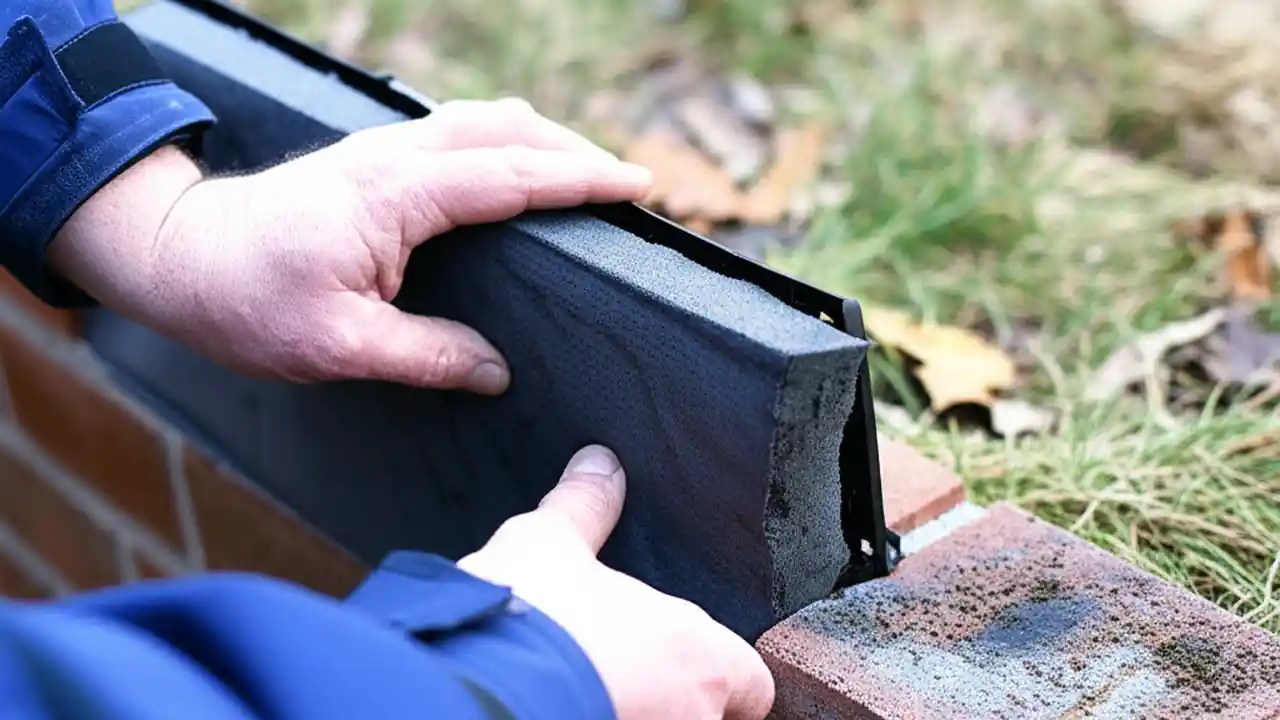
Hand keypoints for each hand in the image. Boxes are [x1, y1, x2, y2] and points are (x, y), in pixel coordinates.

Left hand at [49, 99, 650, 392]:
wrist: (179, 257)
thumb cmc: (246, 301)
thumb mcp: (337, 348)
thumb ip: (426, 356)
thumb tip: (497, 372)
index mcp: (395, 195)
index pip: (510, 176)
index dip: (578, 181)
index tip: (636, 185)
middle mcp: (395, 156)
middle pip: (508, 130)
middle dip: (575, 152)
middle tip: (628, 182)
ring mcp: (382, 150)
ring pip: (484, 122)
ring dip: (542, 140)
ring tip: (586, 174)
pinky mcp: (373, 160)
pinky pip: (457, 132)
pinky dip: (505, 143)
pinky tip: (517, 171)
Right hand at [459, 445, 774, 719]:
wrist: (471, 690)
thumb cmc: (527, 617)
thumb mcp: (549, 544)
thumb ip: (585, 506)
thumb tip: (599, 464)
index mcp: (698, 655)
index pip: (752, 680)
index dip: (728, 672)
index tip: (692, 664)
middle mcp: (691, 718)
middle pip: (707, 715)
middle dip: (672, 698)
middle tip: (625, 675)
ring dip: (638, 712)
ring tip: (590, 696)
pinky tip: (564, 710)